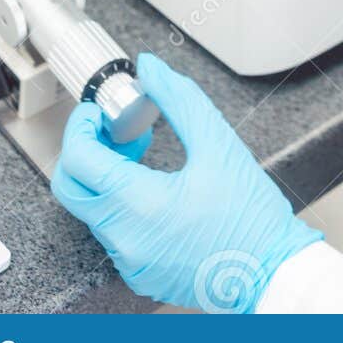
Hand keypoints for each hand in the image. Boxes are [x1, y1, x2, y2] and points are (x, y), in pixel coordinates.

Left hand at [51, 52, 321, 311]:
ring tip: (141, 155)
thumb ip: (179, 99)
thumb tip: (150, 69)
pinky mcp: (138, 273)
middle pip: (71, 188)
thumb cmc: (251, 216)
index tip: (96, 111)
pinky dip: (120, 203)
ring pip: (91, 209)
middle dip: (84, 150)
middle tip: (113, 130)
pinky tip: (153, 188)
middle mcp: (125, 239)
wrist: (271, 273)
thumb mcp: (219, 144)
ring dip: (105, 175)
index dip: (79, 125)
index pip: (79, 159)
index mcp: (140, 205)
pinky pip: (112, 232)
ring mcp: (129, 261)